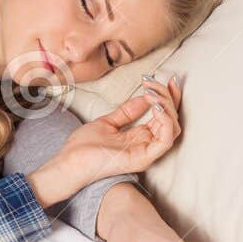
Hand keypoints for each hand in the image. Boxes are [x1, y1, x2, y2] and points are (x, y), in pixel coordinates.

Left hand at [27, 74, 182, 206]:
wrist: (69, 162)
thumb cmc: (84, 147)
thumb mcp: (108, 122)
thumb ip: (128, 112)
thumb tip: (145, 97)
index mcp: (140, 137)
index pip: (163, 116)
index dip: (169, 97)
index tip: (167, 79)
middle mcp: (146, 145)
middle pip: (171, 120)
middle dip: (168, 97)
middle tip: (155, 82)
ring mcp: (146, 153)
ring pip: (172, 129)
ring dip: (168, 107)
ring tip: (154, 94)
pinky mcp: (143, 158)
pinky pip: (165, 141)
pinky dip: (165, 122)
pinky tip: (156, 108)